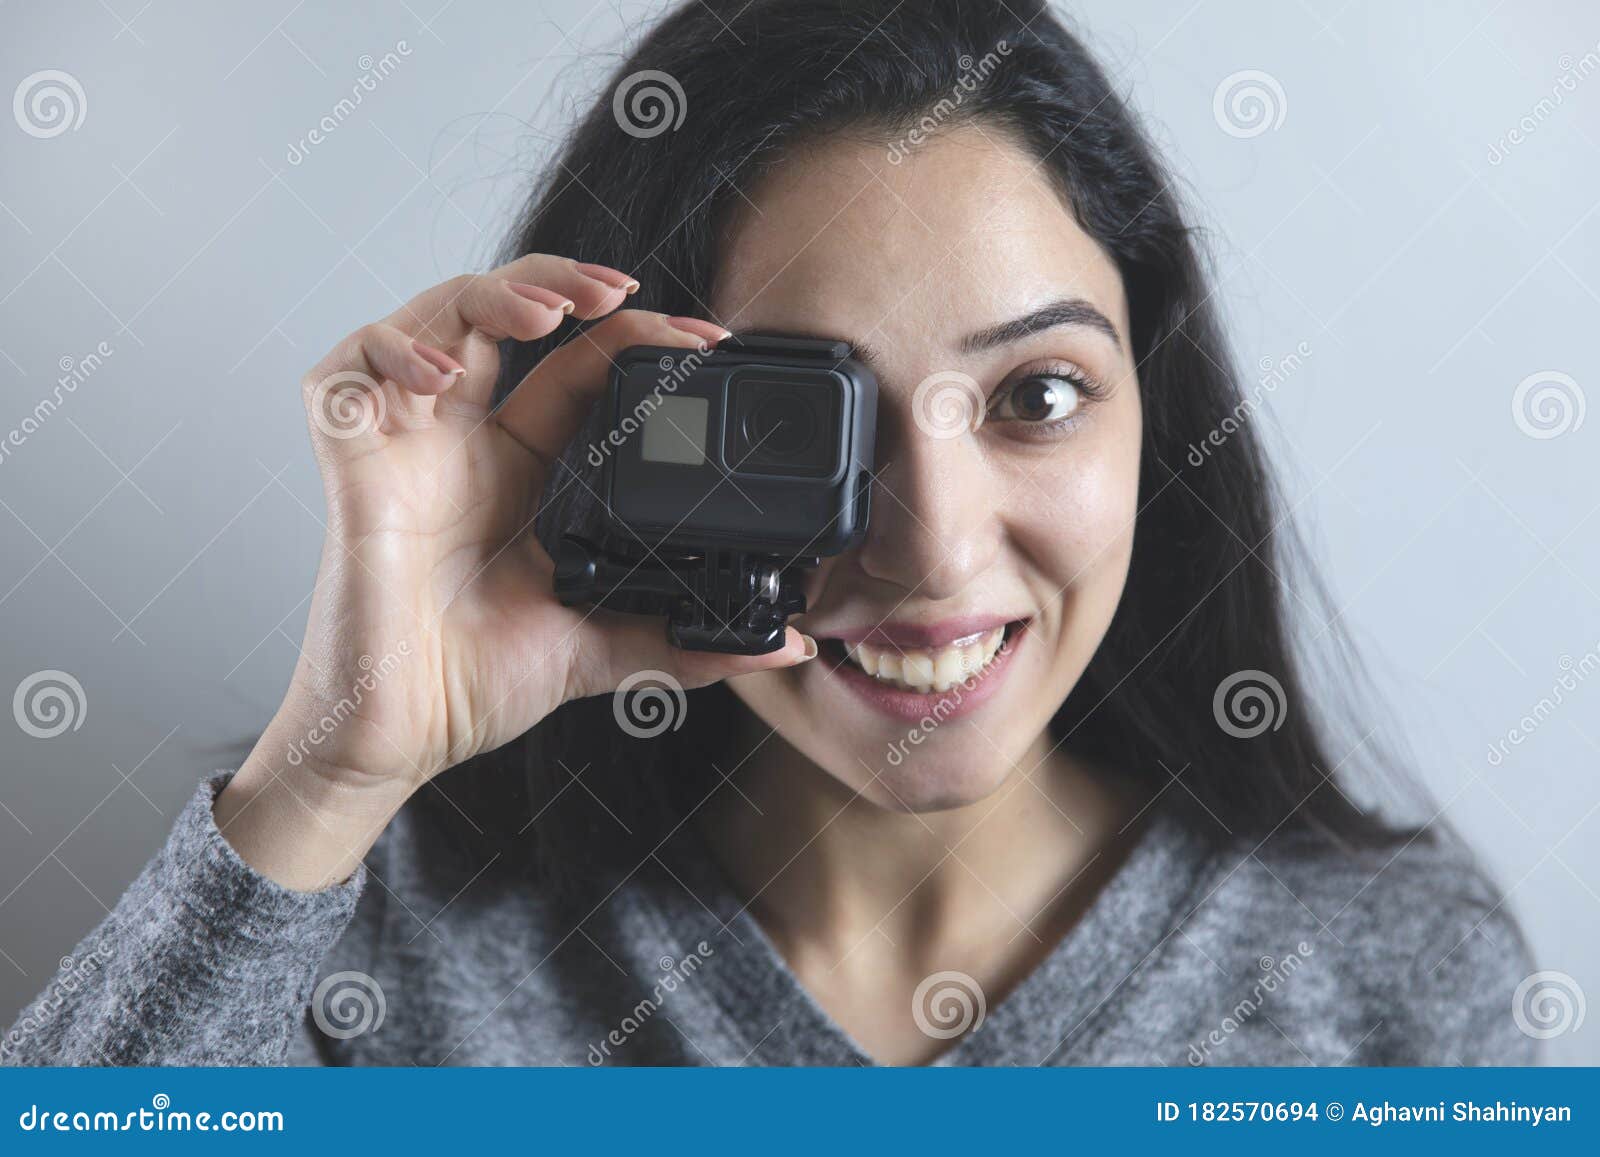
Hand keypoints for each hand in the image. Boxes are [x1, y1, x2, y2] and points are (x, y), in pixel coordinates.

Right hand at [216, 255, 815, 887]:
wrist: (403, 733)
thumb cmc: (481, 682)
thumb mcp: (604, 649)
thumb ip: (688, 641)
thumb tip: (786, 647)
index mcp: (524, 468)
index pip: (580, 366)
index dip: (635, 336)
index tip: (703, 339)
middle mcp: (465, 440)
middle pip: (505, 313)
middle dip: (562, 280)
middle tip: (621, 291)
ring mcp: (404, 441)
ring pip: (434, 317)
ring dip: (492, 293)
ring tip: (549, 312)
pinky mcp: (349, 460)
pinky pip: (346, 373)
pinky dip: (390, 351)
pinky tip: (440, 376)